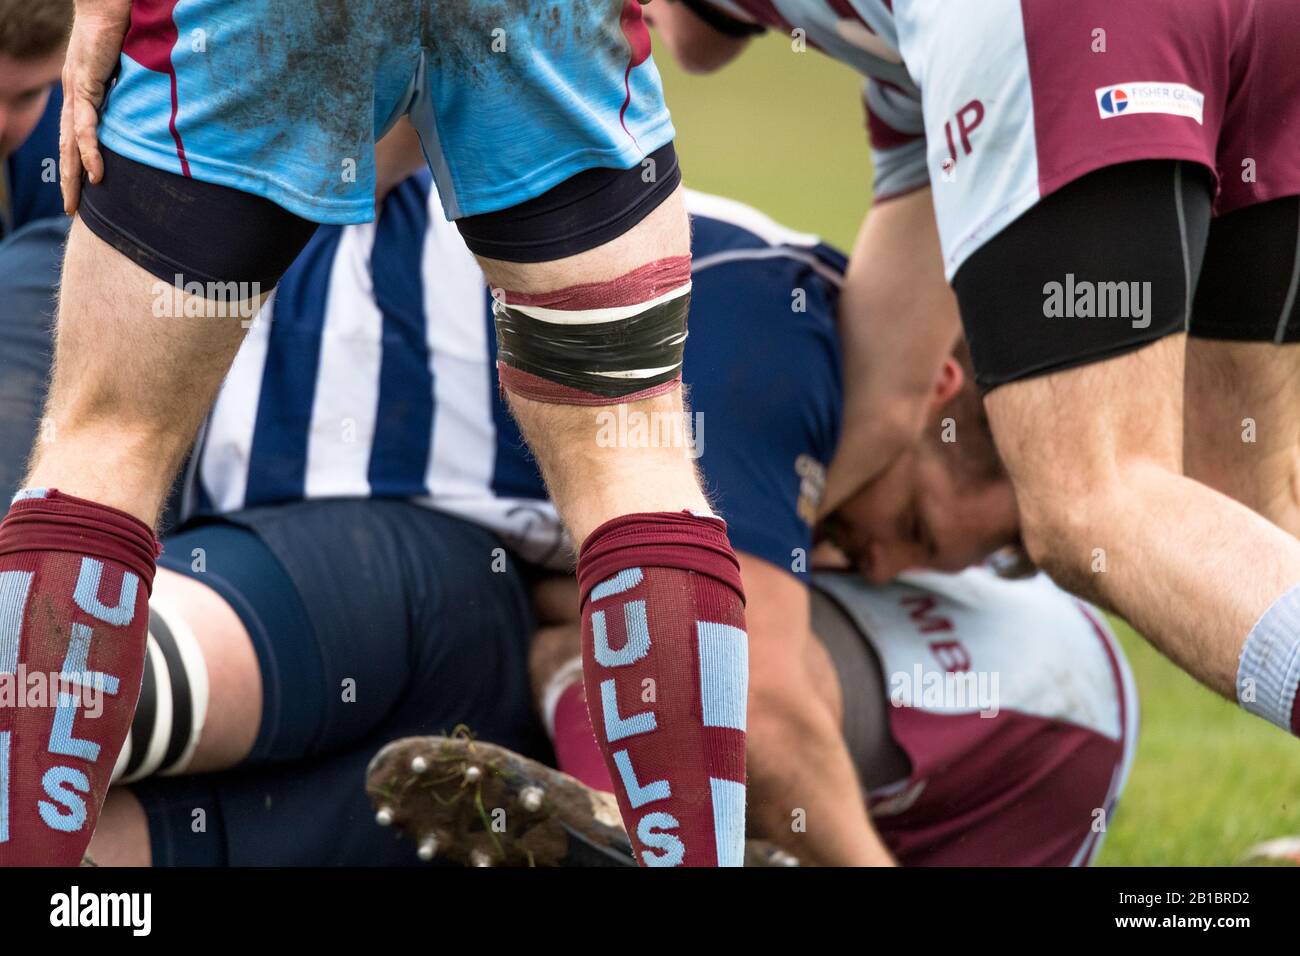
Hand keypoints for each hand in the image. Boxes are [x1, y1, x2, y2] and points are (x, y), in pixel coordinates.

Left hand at [60, 0, 132, 213]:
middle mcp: (74, 94)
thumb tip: (159, 110)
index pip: (75, 135)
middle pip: (65, 146)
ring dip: (73, 175)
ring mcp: (76, 89)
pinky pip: (86, 125)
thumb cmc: (124, 26)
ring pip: (69, 143)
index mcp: (83, 91)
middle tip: (71, 208)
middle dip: (68, 180)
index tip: (85, 188)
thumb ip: (136, 91)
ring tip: (76, 202)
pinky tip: (96, 174)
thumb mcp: (130, 69)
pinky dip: (89, 151)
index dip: (77, 163)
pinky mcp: (84, 84)